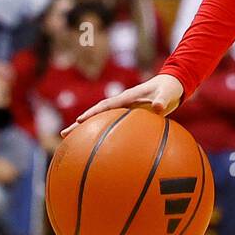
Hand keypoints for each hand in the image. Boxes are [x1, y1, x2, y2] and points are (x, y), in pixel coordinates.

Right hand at [60, 73, 183, 135]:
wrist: (170, 87)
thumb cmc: (168, 89)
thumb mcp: (166, 94)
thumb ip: (162, 100)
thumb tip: (158, 107)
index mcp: (127, 97)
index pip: (106, 106)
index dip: (93, 113)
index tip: (81, 121)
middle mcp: (121, 103)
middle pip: (96, 114)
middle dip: (80, 123)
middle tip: (64, 134)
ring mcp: (122, 110)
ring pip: (100, 121)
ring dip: (85, 130)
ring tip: (69, 141)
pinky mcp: (127, 116)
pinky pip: (111, 126)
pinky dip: (101, 134)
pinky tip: (95, 147)